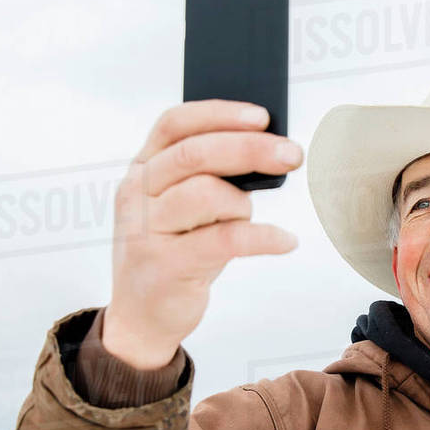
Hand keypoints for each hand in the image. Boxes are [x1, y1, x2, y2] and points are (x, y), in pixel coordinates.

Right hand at [102, 100, 302, 369]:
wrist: (141, 316)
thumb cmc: (174, 251)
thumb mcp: (180, 208)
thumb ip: (206, 177)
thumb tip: (265, 151)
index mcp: (142, 169)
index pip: (174, 124)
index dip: (219, 113)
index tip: (262, 115)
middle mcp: (137, 194)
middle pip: (194, 153)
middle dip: (249, 148)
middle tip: (292, 154)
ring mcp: (146, 230)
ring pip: (204, 193)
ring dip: (242, 201)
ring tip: (250, 215)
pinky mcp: (165, 265)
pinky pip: (224, 240)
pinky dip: (262, 237)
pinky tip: (285, 240)